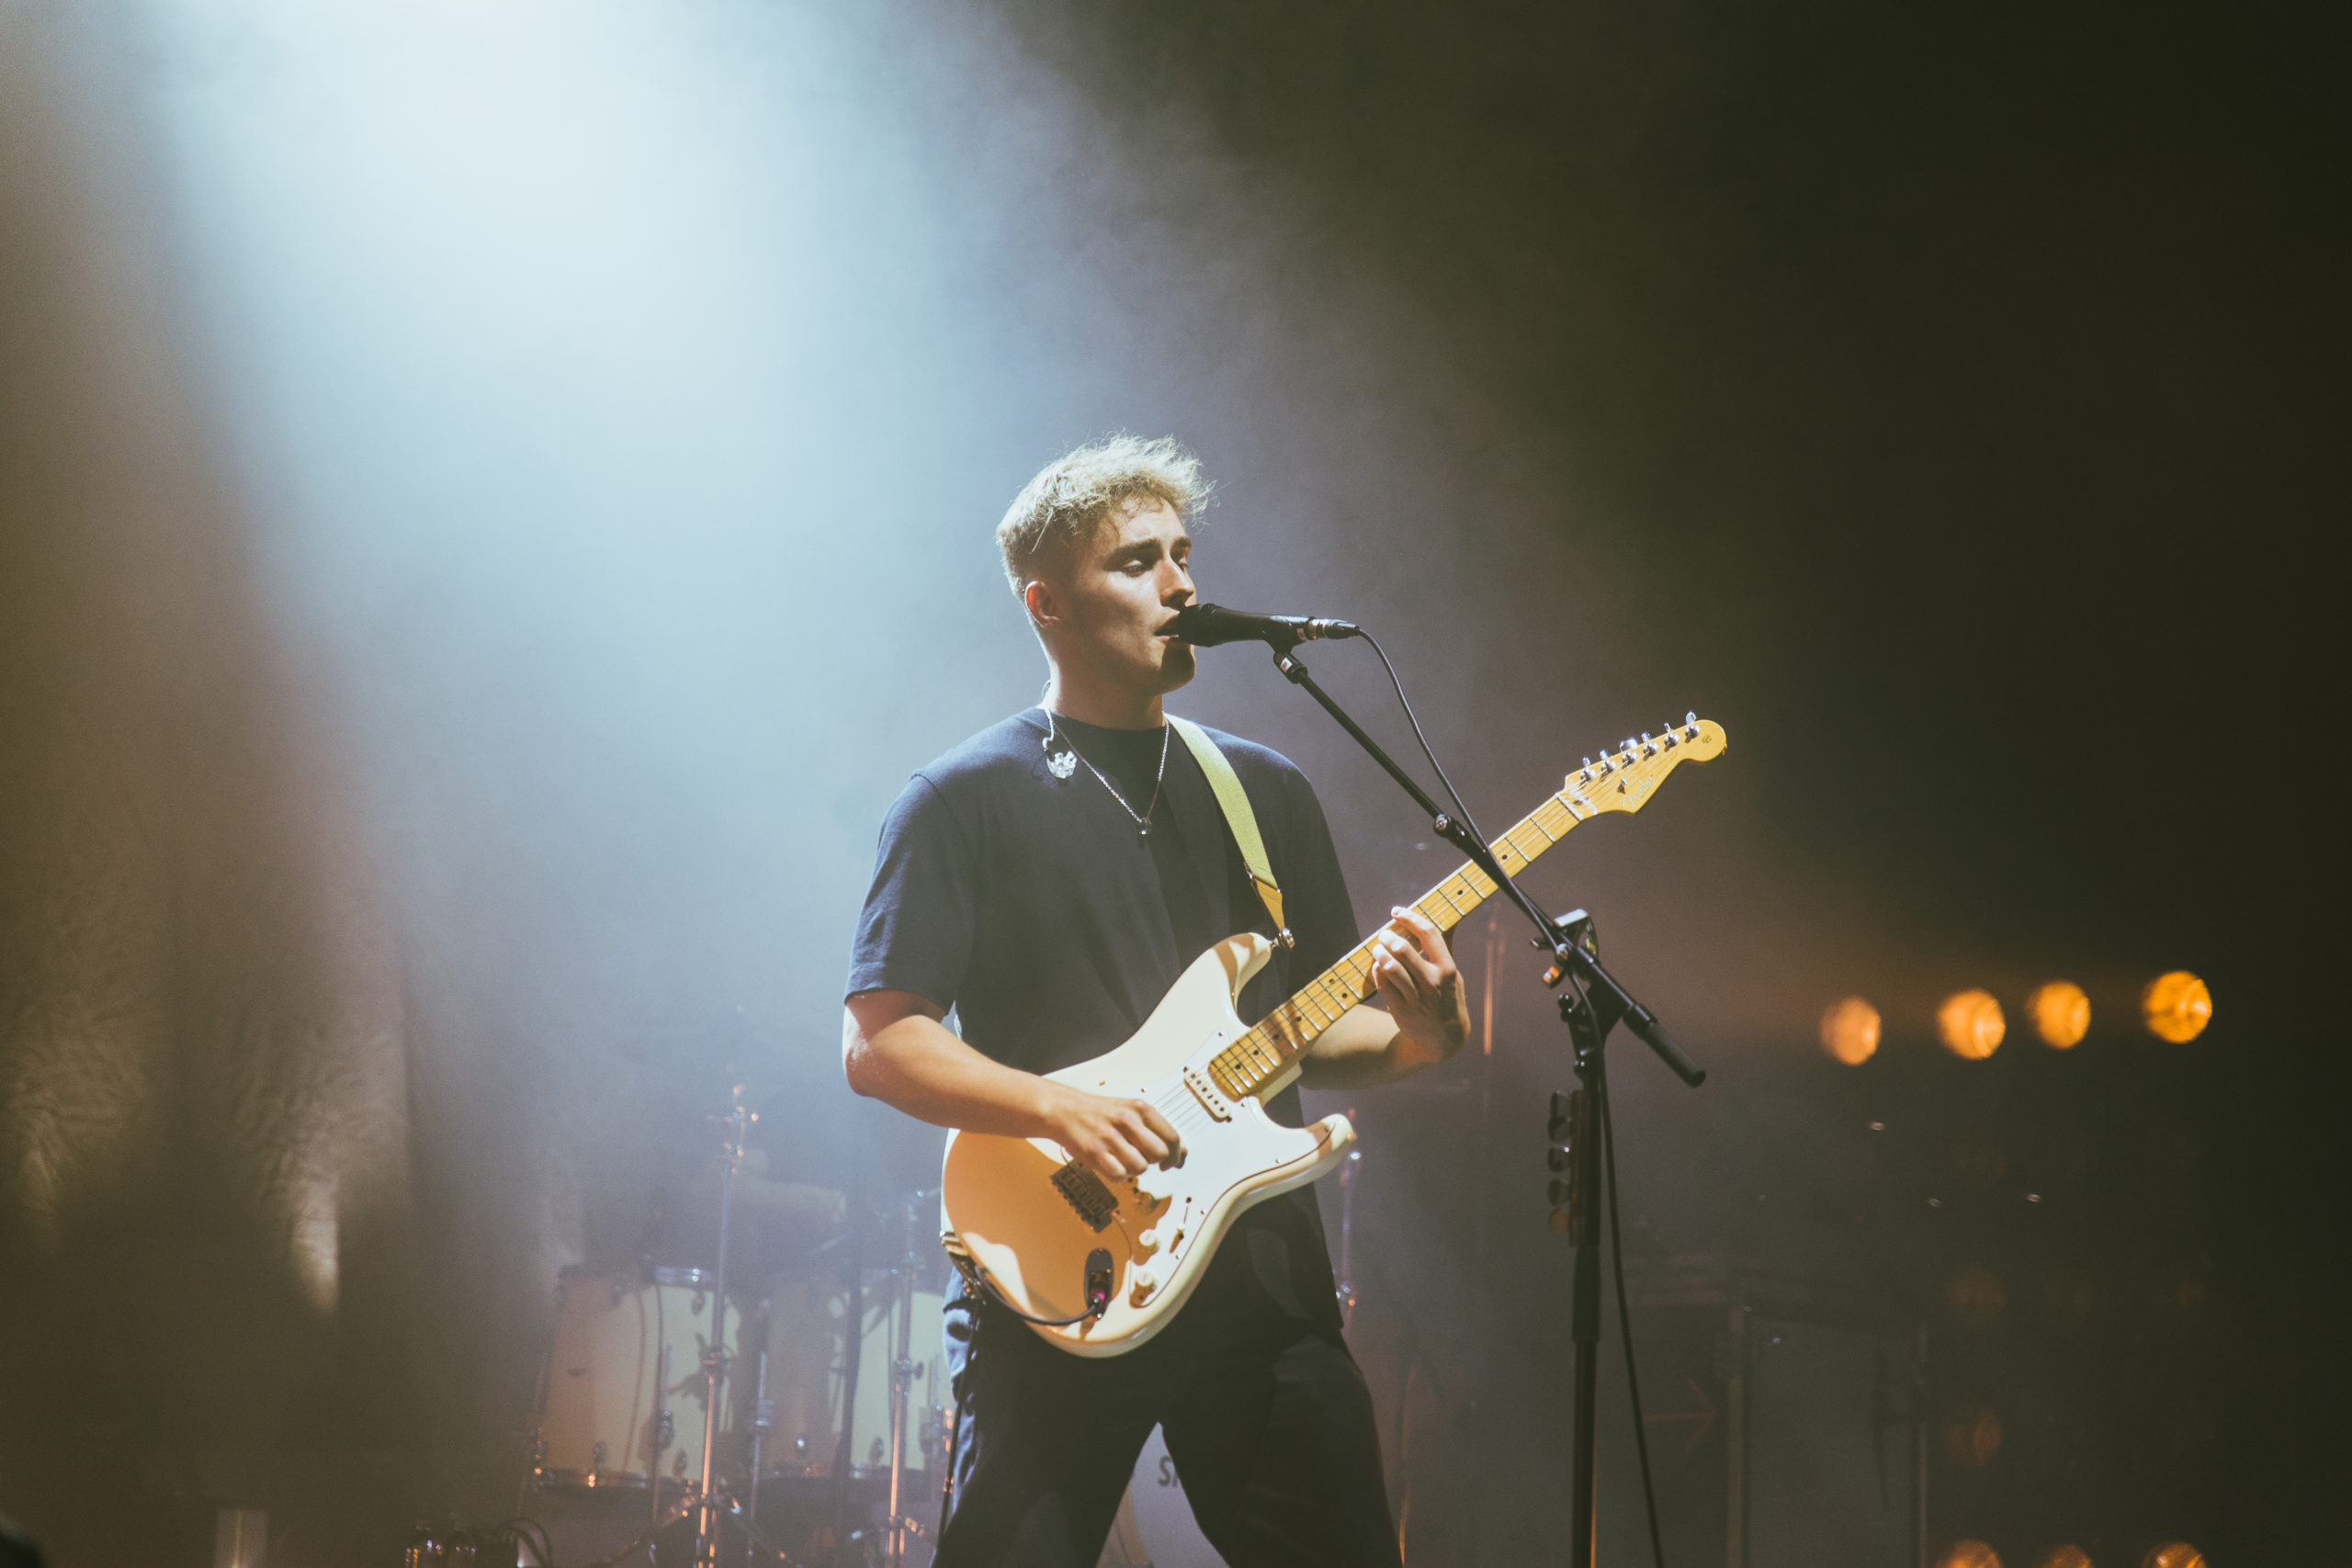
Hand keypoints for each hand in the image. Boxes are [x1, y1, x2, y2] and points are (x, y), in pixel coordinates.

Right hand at [1040, 1083, 1184, 1182]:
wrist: (1064, 1110)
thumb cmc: (1099, 1113)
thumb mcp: (1130, 1112)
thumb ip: (1156, 1130)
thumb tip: (1181, 1152)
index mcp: (1139, 1108)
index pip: (1171, 1136)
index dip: (1176, 1155)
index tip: (1173, 1162)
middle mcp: (1127, 1121)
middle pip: (1159, 1154)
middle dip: (1155, 1162)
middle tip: (1144, 1159)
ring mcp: (1111, 1137)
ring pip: (1140, 1167)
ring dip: (1134, 1168)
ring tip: (1123, 1159)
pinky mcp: (1095, 1153)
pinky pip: (1120, 1175)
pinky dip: (1118, 1175)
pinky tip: (1111, 1164)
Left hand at [1370, 906, 1469, 1059]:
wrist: (1445, 1037)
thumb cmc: (1447, 998)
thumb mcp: (1453, 975)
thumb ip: (1443, 949)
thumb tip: (1445, 919)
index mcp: (1447, 968)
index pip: (1429, 934)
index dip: (1410, 918)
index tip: (1397, 912)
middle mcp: (1433, 981)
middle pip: (1403, 949)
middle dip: (1388, 938)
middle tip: (1383, 935)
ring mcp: (1416, 997)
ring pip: (1390, 967)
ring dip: (1379, 953)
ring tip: (1377, 949)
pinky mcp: (1402, 1009)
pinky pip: (1383, 985)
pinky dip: (1376, 972)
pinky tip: (1376, 966)